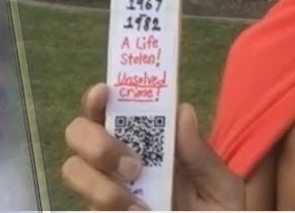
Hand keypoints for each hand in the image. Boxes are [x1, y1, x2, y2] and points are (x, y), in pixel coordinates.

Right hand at [62, 83, 244, 210]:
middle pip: (78, 133)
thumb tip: (183, 110)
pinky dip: (106, 208)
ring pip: (72, 171)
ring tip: (135, 205)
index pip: (112, 109)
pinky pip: (86, 207)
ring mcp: (105, 194)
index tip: (105, 93)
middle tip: (133, 165)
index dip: (100, 96)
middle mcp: (119, 165)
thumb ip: (202, 156)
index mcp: (151, 144)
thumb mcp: (222, 189)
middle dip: (97, 142)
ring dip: (99, 184)